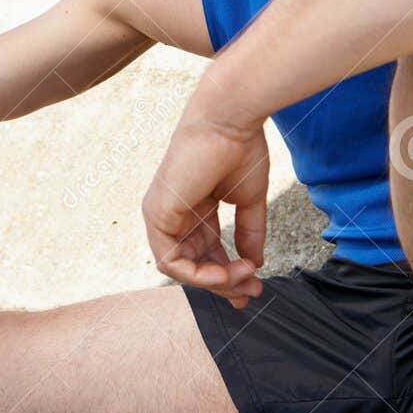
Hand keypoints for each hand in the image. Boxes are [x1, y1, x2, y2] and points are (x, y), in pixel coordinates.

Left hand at [141, 116, 269, 307]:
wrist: (230, 121)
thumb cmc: (239, 149)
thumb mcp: (246, 201)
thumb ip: (248, 233)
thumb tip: (254, 264)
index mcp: (192, 208)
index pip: (203, 253)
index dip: (227, 275)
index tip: (254, 286)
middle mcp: (173, 214)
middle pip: (193, 265)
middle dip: (224, 283)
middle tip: (252, 291)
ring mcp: (161, 215)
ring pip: (181, 269)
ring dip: (216, 281)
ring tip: (245, 278)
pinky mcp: (157, 215)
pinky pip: (171, 262)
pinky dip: (199, 275)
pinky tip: (225, 274)